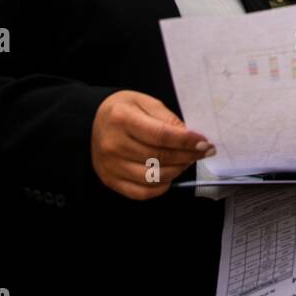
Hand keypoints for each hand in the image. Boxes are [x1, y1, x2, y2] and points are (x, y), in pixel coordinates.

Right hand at [90, 90, 214, 199]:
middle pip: (159, 157)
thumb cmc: (122, 110)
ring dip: (177, 170)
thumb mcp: (144, 102)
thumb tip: (189, 136)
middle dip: (188, 156)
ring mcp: (110, 166)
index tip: (205, 142)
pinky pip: (141, 192)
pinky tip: (169, 175)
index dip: (187, 141)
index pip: (161, 135)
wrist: (90, 122)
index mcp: (122, 119)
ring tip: (186, 160)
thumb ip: (167, 118)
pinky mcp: (110, 181)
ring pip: (153, 177)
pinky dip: (161, 187)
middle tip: (203, 152)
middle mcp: (113, 144)